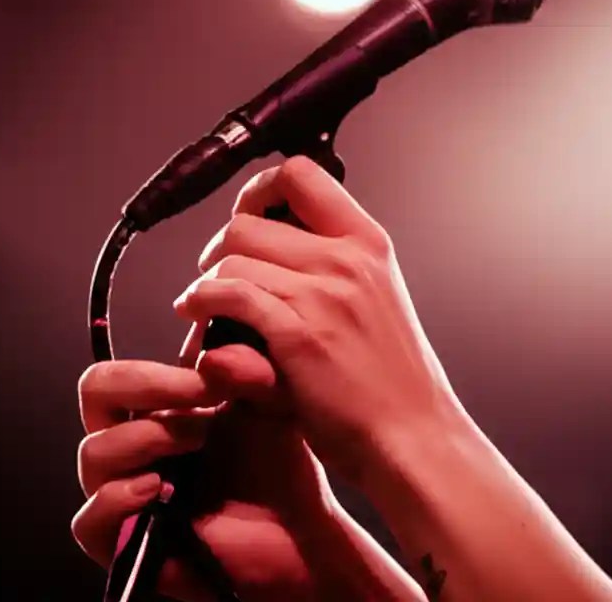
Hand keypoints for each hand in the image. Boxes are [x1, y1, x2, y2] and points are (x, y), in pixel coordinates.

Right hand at [69, 351, 414, 600]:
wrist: (299, 531)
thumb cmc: (275, 465)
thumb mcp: (265, 402)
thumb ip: (244, 363)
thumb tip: (218, 338)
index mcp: (151, 411)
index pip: (118, 374)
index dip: (157, 370)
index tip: (210, 373)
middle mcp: (129, 446)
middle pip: (94, 394)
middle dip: (147, 386)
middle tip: (198, 395)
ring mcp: (121, 493)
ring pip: (92, 452)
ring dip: (148, 438)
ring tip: (198, 441)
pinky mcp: (122, 543)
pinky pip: (89, 519)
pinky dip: (121, 498)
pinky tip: (162, 488)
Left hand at [173, 156, 461, 485]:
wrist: (414, 437)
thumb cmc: (390, 380)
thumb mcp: (375, 300)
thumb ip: (330, 268)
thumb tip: (267, 241)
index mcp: (369, 244)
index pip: (302, 175)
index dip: (259, 190)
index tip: (246, 217)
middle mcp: (348, 260)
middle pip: (251, 221)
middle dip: (220, 246)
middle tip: (215, 274)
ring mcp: (324, 296)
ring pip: (233, 258)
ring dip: (205, 281)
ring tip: (200, 305)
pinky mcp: (299, 336)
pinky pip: (230, 295)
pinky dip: (202, 302)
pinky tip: (198, 317)